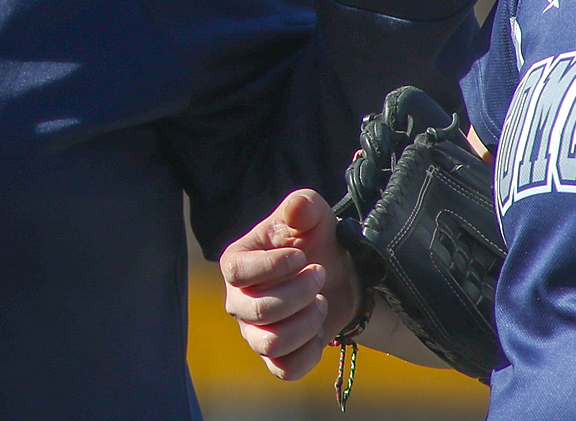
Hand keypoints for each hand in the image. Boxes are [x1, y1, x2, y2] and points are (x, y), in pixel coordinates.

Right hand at [220, 189, 359, 379]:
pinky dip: (309, 352)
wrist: (338, 278)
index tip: (302, 256)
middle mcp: (238, 301)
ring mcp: (254, 332)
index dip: (271, 267)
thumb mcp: (314, 216)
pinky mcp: (275, 358)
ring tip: (321, 301)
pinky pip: (284, 369)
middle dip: (298, 293)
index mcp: (238, 263)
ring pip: (270, 342)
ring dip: (306, 322)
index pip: (236, 271)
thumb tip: (297, 208)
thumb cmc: (316, 243)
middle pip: (256, 310)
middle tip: (320, 274)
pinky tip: (320, 331)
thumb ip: (304, 206)